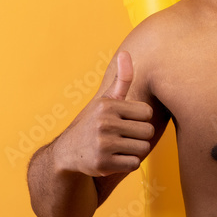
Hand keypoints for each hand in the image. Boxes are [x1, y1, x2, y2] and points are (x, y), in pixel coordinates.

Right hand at [53, 51, 154, 176]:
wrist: (68, 152)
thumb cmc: (96, 122)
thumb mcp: (106, 100)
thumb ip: (121, 79)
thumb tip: (126, 52)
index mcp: (107, 105)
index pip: (147, 112)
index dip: (140, 119)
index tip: (126, 121)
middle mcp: (104, 123)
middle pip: (148, 132)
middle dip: (139, 136)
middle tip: (122, 137)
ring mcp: (102, 144)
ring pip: (143, 148)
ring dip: (134, 150)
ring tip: (118, 147)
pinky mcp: (102, 164)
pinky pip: (134, 164)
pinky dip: (128, 164)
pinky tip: (114, 159)